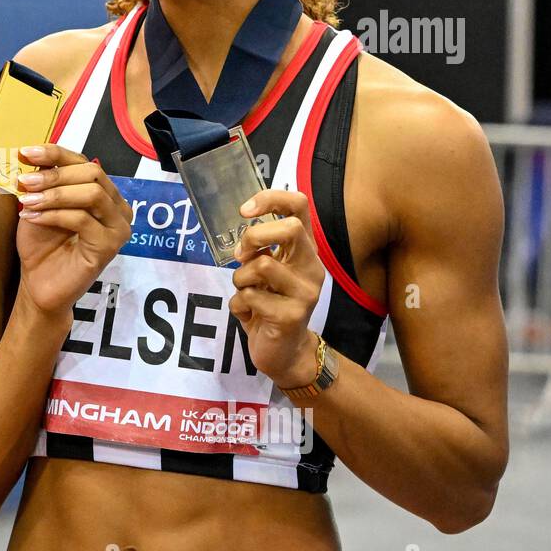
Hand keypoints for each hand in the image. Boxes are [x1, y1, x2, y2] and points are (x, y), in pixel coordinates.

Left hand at [12, 144, 131, 317]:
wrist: (39, 285)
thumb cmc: (41, 245)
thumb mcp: (39, 203)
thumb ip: (44, 179)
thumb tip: (36, 154)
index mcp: (103, 191)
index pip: (83, 161)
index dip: (55, 153)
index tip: (24, 152)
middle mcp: (117, 206)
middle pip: (92, 173)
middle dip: (54, 174)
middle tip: (24, 181)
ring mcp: (118, 227)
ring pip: (91, 194)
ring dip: (54, 194)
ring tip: (26, 201)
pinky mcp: (110, 246)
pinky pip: (84, 220)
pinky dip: (55, 215)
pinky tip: (33, 218)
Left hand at [227, 188, 324, 386]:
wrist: (285, 352)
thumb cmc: (271, 304)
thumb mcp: (266, 271)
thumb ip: (260, 249)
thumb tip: (243, 235)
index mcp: (304, 250)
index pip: (299, 206)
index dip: (271, 198)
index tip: (244, 211)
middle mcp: (312, 267)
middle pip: (289, 229)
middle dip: (254, 237)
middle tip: (240, 255)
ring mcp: (305, 292)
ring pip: (261, 266)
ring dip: (240, 279)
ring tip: (246, 293)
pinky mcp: (292, 315)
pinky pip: (250, 297)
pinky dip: (238, 304)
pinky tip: (249, 315)